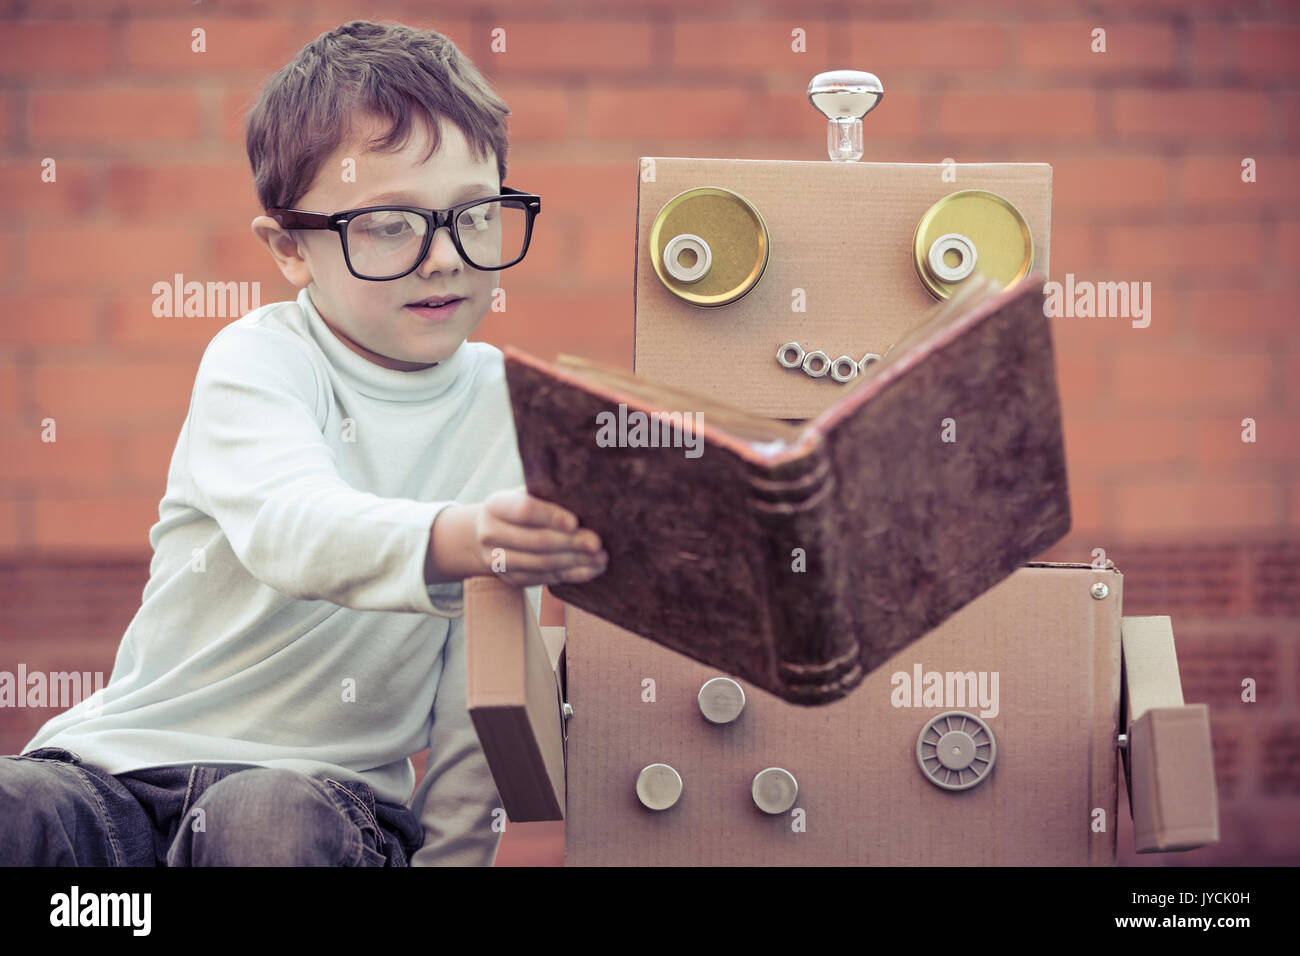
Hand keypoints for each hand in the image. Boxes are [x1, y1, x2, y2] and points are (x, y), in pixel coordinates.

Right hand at [471, 487, 606, 587]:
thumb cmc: (519, 508)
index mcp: (496, 506)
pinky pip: (545, 579)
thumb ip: (548, 495)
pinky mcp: (512, 579)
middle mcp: (491, 534)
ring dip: (575, 562)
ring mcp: (498, 560)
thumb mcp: (526, 494)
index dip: (551, 517)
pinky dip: (572, 575)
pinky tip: (591, 569)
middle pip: (537, 541)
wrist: (489, 534)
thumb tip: (587, 499)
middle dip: (571, 543)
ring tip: (600, 557)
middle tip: (596, 543)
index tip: (575, 522)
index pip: (525, 511)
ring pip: (542, 564)